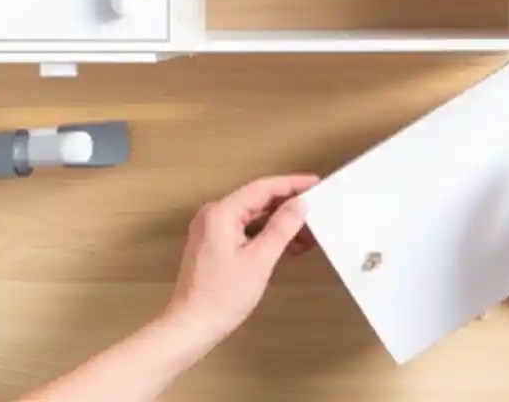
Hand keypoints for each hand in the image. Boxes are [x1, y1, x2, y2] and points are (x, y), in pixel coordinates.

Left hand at [166, 174, 319, 339]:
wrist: (192, 325)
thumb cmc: (221, 297)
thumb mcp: (259, 260)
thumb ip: (282, 228)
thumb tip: (300, 204)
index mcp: (221, 213)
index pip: (263, 188)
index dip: (292, 184)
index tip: (315, 183)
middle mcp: (213, 215)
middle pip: (258, 200)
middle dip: (288, 206)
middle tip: (317, 211)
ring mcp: (212, 229)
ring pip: (253, 216)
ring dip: (280, 224)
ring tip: (308, 234)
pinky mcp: (214, 244)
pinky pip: (245, 230)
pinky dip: (266, 235)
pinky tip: (288, 246)